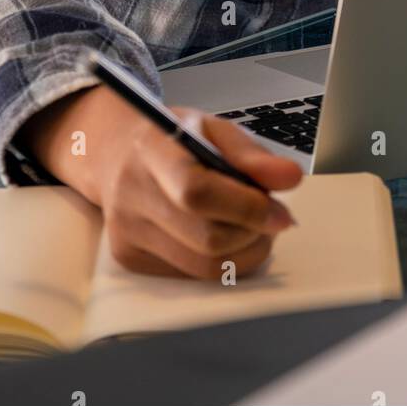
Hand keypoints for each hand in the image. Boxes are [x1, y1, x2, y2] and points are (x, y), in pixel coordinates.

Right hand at [21, 86, 303, 278]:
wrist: (115, 154)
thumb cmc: (172, 139)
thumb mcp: (213, 130)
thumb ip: (252, 155)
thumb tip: (291, 179)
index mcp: (152, 151)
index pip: (196, 192)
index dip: (245, 207)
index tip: (280, 211)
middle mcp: (131, 196)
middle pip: (206, 238)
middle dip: (253, 233)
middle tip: (273, 217)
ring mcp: (127, 233)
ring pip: (203, 266)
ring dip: (244, 253)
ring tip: (254, 227)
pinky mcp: (130, 260)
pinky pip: (191, 275)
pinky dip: (222, 262)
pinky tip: (225, 236)